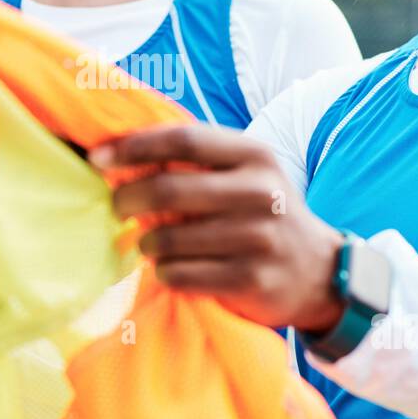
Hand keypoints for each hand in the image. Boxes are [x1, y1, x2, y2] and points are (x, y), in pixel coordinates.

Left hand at [90, 125, 345, 330]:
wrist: (319, 272)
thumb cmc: (264, 215)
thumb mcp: (246, 174)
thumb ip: (197, 159)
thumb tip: (119, 152)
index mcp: (255, 155)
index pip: (183, 139)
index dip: (133, 147)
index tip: (98, 158)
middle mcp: (261, 192)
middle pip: (169, 189)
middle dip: (128, 198)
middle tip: (117, 207)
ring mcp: (258, 238)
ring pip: (170, 238)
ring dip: (146, 243)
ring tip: (149, 243)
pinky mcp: (251, 279)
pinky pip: (181, 274)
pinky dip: (164, 272)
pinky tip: (170, 268)